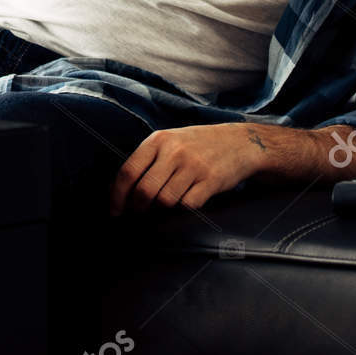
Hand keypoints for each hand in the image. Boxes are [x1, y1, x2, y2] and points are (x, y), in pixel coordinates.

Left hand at [108, 123, 266, 215]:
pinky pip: (188, 205)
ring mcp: (194, 166)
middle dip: (138, 209)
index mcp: (158, 140)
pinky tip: (185, 202)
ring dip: (161, 210)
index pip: (128, 171)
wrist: (239, 141)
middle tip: (139, 214)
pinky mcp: (211, 181)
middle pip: (144, 191)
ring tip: (163, 208)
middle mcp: (174, 151)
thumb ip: (148, 160)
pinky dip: (183, 209)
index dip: (117, 196)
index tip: (116, 211)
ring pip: (165, 201)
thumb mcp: (170, 141)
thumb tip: (121, 190)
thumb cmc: (198, 145)